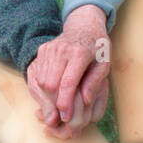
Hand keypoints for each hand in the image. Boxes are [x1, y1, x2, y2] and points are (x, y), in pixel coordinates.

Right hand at [27, 4, 110, 138]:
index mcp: (80, 53)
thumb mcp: (104, 64)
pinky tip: (55, 91)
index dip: (66, 102)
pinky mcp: (42, 50)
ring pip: (41, 81)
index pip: (68, 82)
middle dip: (55, 102)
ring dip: (49, 96)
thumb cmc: (97, 47)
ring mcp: (49, 49)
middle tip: (64, 114)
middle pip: (50, 84)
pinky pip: (38, 75)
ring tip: (60, 103)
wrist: (84, 26)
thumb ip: (95, 82)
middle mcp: (61, 50)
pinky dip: (44, 88)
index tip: (66, 117)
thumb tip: (85, 100)